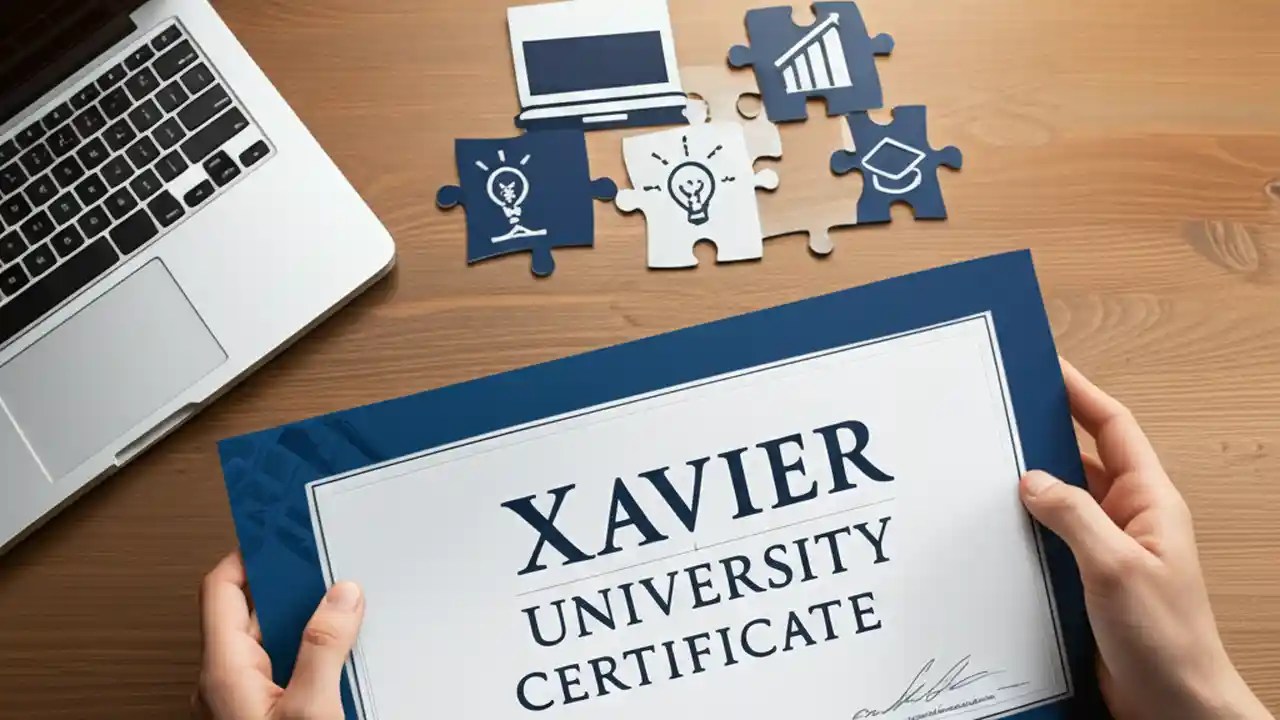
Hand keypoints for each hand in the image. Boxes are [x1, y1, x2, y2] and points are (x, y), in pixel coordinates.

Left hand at [195, 552, 364, 719]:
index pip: (221, 590)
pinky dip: (305, 656)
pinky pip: (277, 671)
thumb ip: (324, 651)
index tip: (278, 536)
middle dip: (287, 590)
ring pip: (266, 645)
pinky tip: (335, 661)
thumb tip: (341, 596)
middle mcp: (222, 684)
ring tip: (339, 614)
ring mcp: (236, 702)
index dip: (247, 557)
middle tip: (321, 570)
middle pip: (247, 616)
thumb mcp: (311, 710)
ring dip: (301, 627)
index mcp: (224, 672)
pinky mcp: (256, 715)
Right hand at [1020, 361, 1271, 719]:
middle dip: (1041, 437)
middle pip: (1080, 459)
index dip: (1081, 393)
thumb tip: (1031, 478)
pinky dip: (1023, 528)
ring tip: (982, 471)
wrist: (1170, 704)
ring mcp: (1106, 549)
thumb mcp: (1115, 567)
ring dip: (1027, 488)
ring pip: (1060, 500)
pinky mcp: (1085, 579)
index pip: (1113, 428)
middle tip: (996, 418)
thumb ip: (1073, 515)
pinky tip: (992, 530)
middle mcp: (1128, 518)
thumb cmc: (1165, 639)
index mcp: (1149, 501)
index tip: (1046, 367)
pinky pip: (1049, 538)